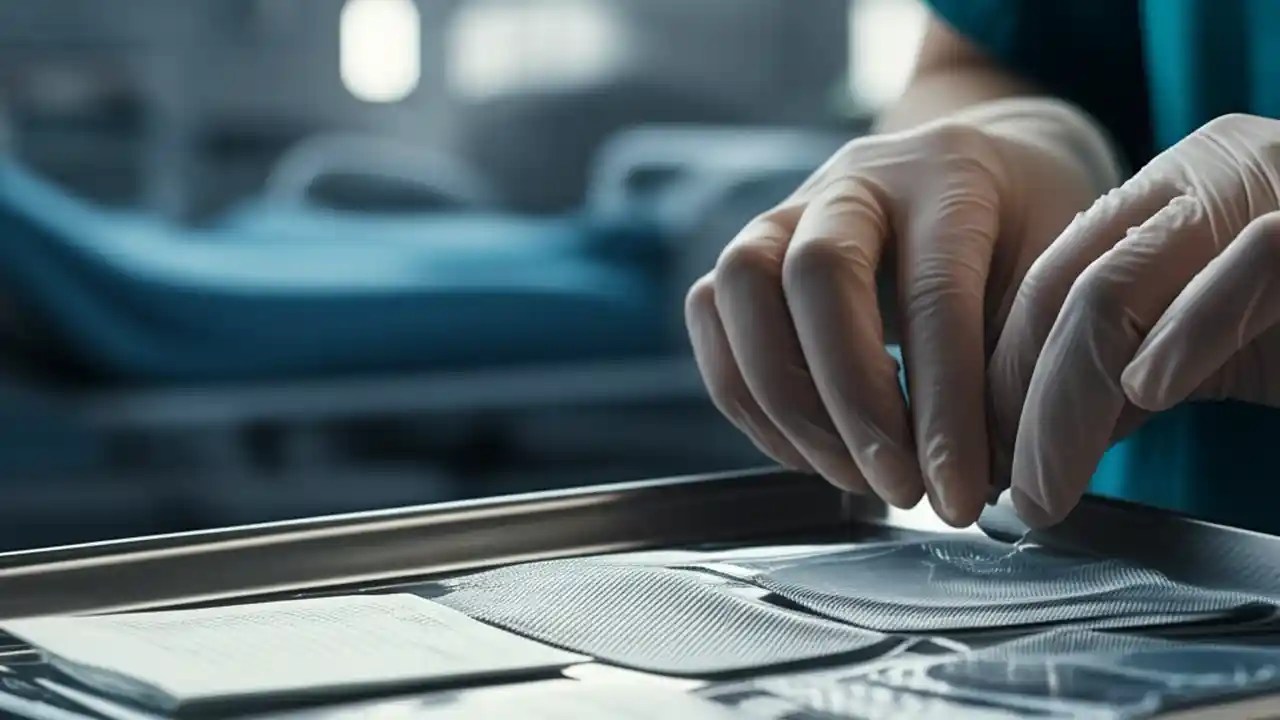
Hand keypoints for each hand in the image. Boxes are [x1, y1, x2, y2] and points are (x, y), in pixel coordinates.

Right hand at [685, 99, 1119, 525]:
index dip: (942, 407)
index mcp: (951, 174)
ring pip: (740, 286)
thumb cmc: (1030, 235)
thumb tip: (986, 475)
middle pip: (815, 274)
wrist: (988, 169)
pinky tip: (807, 448)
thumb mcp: (1061, 279)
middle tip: (900, 489)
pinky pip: (709, 314)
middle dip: (853, 404)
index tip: (959, 495)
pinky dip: (745, 396)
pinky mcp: (749, 248)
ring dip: (785, 403)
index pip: (934, 293)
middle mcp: (857, 180)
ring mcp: (789, 208)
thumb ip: (1030, 361)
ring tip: (850, 475)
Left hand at [992, 113, 1279, 525]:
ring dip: (1065, 399)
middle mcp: (1208, 177)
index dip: (1004, 375)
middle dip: (1019, 400)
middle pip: (1061, 287)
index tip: (989, 454)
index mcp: (1171, 200)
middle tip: (1010, 490)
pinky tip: (1148, 390)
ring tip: (1049, 483)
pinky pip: (1252, 259)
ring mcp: (1271, 187)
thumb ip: (1128, 372)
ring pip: (1117, 281)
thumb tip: (1033, 432)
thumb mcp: (1211, 346)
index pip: (1048, 285)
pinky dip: (1191, 329)